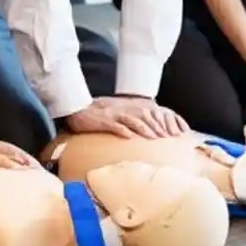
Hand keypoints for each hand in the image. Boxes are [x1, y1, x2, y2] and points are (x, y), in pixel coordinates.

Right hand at [66, 96, 189, 138]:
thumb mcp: (114, 113)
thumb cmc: (95, 114)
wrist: (77, 109)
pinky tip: (130, 138)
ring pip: (132, 120)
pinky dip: (123, 131)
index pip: (146, 113)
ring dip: (144, 129)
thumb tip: (138, 131)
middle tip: (166, 137)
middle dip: (156, 126)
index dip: (158, 121)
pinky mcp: (103, 121)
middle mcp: (122, 109)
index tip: (168, 131)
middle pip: (143, 116)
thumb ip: (126, 119)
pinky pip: (115, 126)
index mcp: (126, 108)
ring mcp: (113, 114)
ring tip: (154, 138)